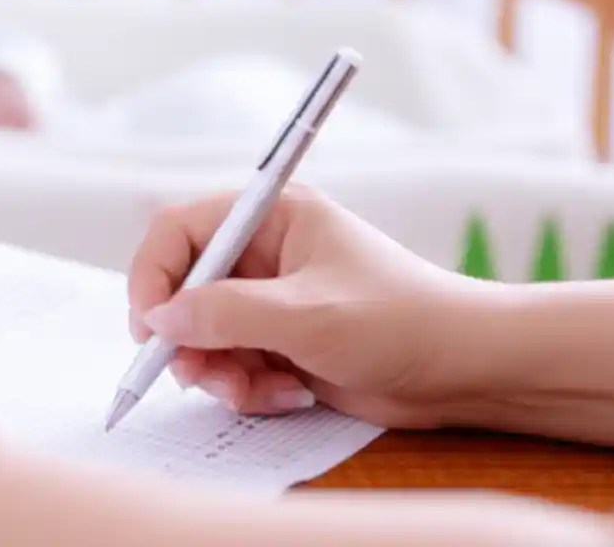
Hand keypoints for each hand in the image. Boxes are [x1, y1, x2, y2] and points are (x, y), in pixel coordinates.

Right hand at [128, 185, 501, 427]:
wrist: (464, 370)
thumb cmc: (402, 321)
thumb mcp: (307, 315)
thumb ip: (226, 314)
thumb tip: (161, 318)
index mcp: (273, 217)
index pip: (182, 229)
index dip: (154, 273)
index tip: (149, 324)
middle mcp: (265, 253)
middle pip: (184, 287)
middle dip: (187, 335)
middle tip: (196, 371)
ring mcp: (270, 300)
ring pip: (202, 333)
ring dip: (216, 369)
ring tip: (254, 389)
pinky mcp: (279, 341)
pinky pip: (231, 363)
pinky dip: (246, 386)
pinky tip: (287, 395)